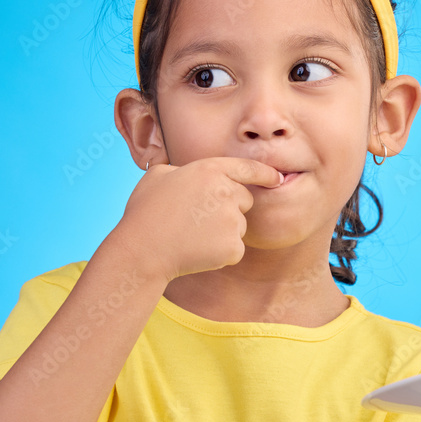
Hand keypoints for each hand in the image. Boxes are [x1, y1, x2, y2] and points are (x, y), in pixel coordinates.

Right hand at [109, 157, 283, 283]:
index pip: (248, 168)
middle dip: (230, 208)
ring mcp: (232, 220)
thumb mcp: (158, 175)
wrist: (142, 250)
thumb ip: (183, 170)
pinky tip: (197, 251)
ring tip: (192, 235)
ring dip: (223, 231)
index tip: (277, 178)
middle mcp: (226, 192)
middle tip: (198, 219)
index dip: (265, 173)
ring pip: (240, 226)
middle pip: (245, 200)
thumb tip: (189, 173)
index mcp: (209, 170)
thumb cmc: (145, 212)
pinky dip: (220, 253)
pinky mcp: (233, 247)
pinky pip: (235, 248)